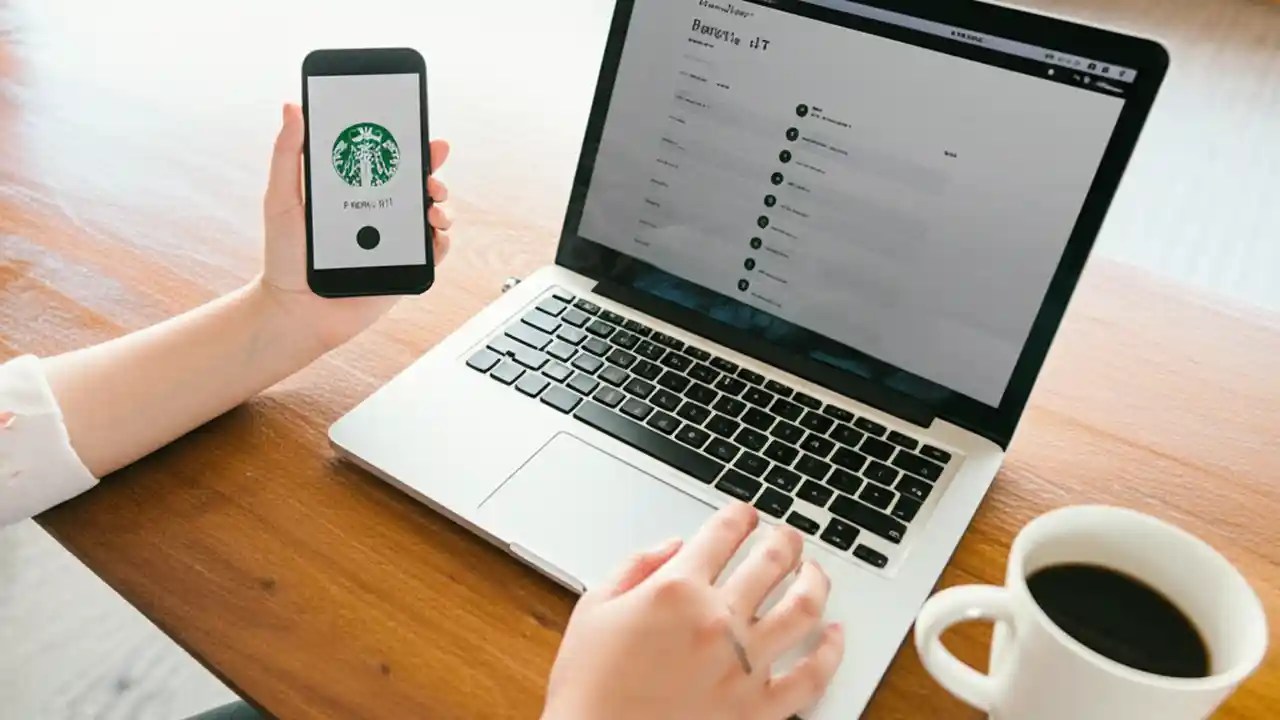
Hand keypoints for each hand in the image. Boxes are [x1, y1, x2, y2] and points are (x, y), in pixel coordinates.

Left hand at [255, 102, 452, 350]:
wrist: (296, 309)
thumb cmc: (285, 256)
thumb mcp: (281, 198)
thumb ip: (288, 154)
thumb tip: (292, 106)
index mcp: (355, 192)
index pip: (388, 161)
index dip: (408, 144)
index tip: (419, 130)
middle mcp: (379, 213)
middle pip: (418, 183)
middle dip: (433, 170)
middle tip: (431, 167)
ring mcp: (394, 241)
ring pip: (433, 214)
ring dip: (442, 203)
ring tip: (432, 204)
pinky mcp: (405, 268)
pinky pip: (435, 252)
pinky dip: (441, 240)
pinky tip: (433, 233)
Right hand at [542, 504, 844, 719]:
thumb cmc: (588, 689)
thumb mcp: (594, 610)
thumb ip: (635, 567)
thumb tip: (674, 547)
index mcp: (676, 591)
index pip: (724, 533)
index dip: (740, 515)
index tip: (745, 515)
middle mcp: (718, 621)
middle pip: (772, 561)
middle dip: (785, 539)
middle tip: (787, 536)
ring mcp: (744, 666)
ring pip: (804, 608)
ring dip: (816, 580)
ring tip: (816, 572)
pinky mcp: (759, 710)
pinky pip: (812, 676)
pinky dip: (831, 652)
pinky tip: (835, 635)